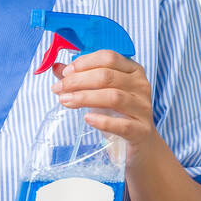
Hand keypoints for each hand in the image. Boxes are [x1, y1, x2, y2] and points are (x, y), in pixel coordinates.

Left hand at [50, 50, 160, 166]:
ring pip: (113, 97)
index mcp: (133, 70)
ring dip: (85, 98)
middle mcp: (141, 86)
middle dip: (78, 80)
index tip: (66, 72)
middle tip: (59, 88)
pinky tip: (87, 118)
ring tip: (65, 101)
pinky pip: (122, 125)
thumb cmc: (118, 114)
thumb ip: (81, 79)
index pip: (109, 57)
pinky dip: (103, 121)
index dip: (84, 63)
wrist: (139, 143)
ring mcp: (143, 108)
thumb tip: (57, 68)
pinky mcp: (141, 131)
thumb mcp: (100, 93)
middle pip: (107, 76)